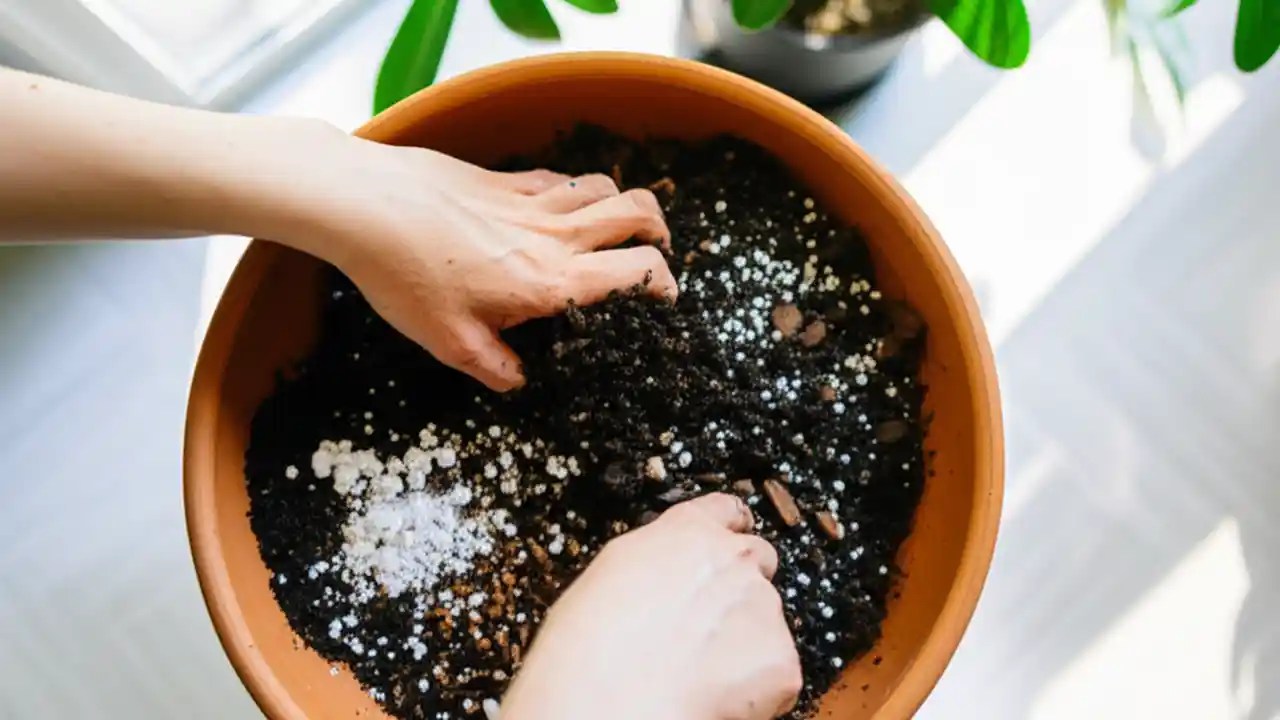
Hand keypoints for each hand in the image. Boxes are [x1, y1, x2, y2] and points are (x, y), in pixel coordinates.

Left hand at [282, 128, 677, 390]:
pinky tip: (561, 204)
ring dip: (623, 203)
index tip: (665, 299)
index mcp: (553, 280)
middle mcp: (554, 234)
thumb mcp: (451, 343)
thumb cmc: (406, 277)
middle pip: (637, 212)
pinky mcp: (505, 178)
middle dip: (660, 230)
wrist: (368, 206)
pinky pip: (561, 177)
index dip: (665, 283)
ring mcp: (531, 199)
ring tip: (619, 224)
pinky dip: (577, 189)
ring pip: (604, 185)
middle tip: (657, 250)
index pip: (639, 271)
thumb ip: (496, 367)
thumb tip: (520, 383)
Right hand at [501, 494, 802, 719]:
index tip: (732, 541)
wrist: (609, 698)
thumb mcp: (611, 575)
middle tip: (709, 628)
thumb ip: (655, 566)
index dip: (731, 530)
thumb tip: (664, 587)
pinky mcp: (782, 660)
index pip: (726, 511)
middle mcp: (734, 559)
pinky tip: (711, 700)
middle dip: (743, 589)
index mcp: (686, 532)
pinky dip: (754, 693)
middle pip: (758, 561)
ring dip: (744, 645)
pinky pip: (774, 677)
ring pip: (767, 624)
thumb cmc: (589, 642)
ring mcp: (765, 607)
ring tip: (696, 675)